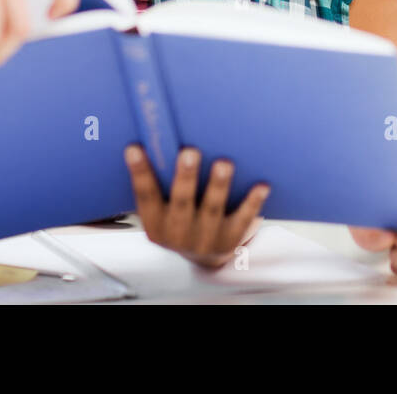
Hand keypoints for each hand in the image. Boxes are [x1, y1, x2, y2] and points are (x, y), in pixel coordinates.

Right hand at [125, 145, 269, 269]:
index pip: (145, 195)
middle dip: (186, 176)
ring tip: (224, 163)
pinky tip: (262, 185)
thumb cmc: (182, 218)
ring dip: (218, 185)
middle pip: (182, 202)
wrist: (205, 258)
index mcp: (156, 224)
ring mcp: (205, 239)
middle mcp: (178, 234)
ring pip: (212, 208)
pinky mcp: (231, 239)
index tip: (134, 147)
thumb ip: (162, 183)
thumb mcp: (165, 209)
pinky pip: (243, 218)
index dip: (139, 172)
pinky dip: (253, 202)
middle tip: (189, 151)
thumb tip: (160, 137)